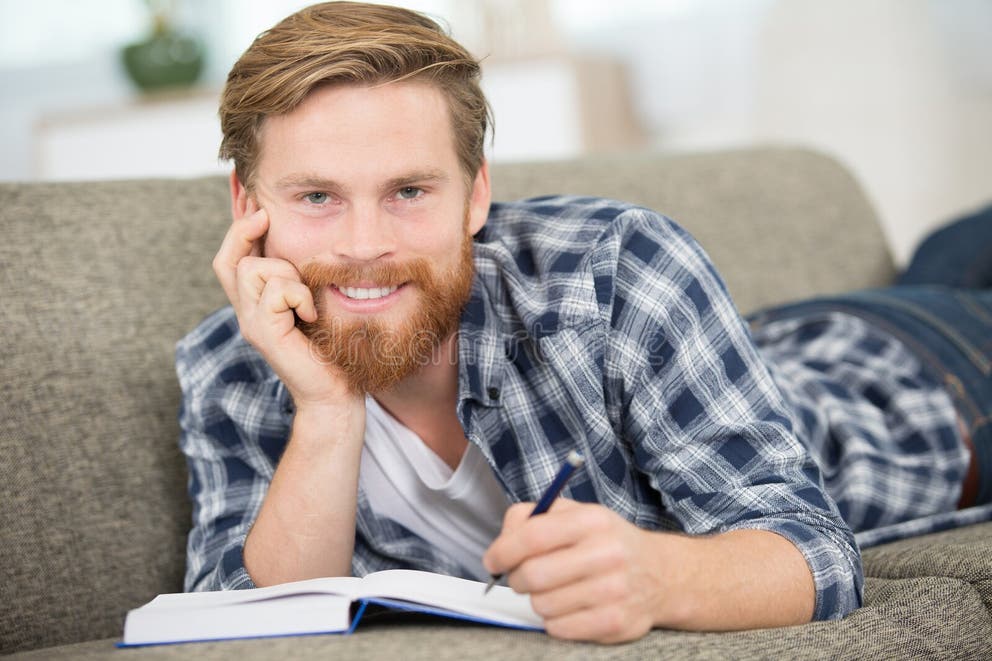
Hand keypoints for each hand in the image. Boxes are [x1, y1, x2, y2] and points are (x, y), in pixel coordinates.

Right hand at [212, 201, 354, 407]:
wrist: (336, 393)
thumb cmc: (333, 349)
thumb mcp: (317, 302)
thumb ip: (304, 277)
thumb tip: (307, 237)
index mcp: (257, 304)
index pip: (232, 257)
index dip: (238, 226)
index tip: (254, 197)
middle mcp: (247, 312)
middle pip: (232, 258)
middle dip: (252, 237)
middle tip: (274, 229)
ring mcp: (251, 323)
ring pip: (255, 268)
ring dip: (287, 275)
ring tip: (307, 301)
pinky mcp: (263, 333)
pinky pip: (276, 290)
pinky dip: (298, 295)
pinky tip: (312, 314)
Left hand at [483, 499, 669, 642]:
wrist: (661, 574)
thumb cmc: (606, 542)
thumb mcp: (578, 515)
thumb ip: (535, 518)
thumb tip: (501, 547)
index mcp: (593, 520)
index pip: (533, 535)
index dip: (503, 550)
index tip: (493, 561)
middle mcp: (607, 553)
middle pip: (533, 575)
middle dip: (517, 579)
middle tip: (523, 578)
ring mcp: (614, 590)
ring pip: (542, 605)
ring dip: (539, 600)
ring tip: (555, 590)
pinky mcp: (616, 623)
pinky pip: (559, 629)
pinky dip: (555, 621)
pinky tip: (570, 607)